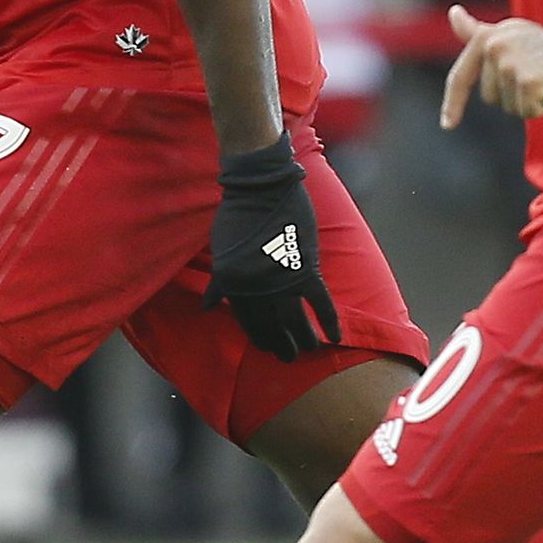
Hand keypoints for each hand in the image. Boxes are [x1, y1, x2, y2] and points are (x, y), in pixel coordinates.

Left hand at [203, 137, 341, 360]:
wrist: (261, 186)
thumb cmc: (237, 214)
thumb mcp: (220, 251)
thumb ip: (219, 281)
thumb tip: (208, 307)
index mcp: (234, 284)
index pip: (247, 321)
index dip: (258, 336)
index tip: (265, 346)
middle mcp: (257, 288)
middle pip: (272, 326)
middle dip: (281, 344)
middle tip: (288, 356)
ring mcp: (282, 280)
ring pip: (296, 321)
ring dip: (303, 339)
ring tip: (308, 349)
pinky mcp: (305, 268)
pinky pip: (320, 302)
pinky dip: (329, 321)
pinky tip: (334, 337)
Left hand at [440, 5, 542, 125]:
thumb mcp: (508, 32)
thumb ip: (476, 31)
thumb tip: (453, 12)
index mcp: (487, 38)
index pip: (460, 76)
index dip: (453, 103)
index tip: (448, 125)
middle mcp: (495, 49)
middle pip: (489, 97)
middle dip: (510, 94)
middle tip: (532, 73)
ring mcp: (511, 66)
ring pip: (508, 106)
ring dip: (525, 101)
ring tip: (541, 78)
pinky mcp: (529, 82)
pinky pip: (526, 111)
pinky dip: (539, 107)